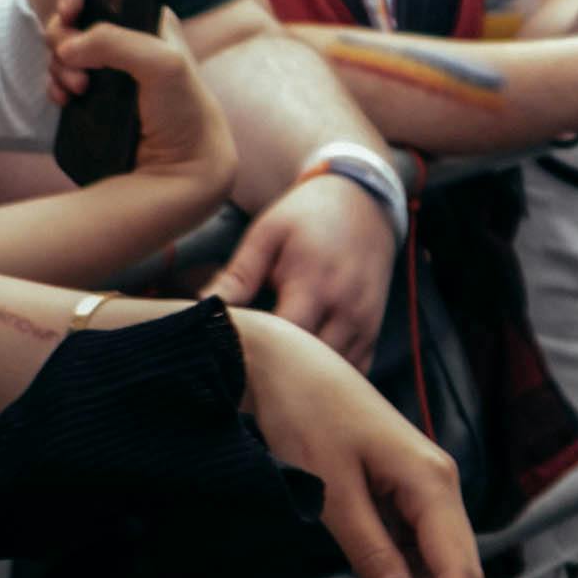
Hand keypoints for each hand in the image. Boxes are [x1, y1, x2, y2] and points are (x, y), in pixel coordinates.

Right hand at [46, 0, 234, 199]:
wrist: (181, 164)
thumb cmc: (184, 109)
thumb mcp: (164, 65)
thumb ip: (116, 43)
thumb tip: (70, 48)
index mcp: (142, 19)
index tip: (70, 10)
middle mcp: (121, 39)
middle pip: (69, 18)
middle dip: (63, 38)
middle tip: (78, 67)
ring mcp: (102, 68)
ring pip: (60, 50)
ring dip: (59, 67)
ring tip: (79, 90)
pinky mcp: (89, 95)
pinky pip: (56, 79)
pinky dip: (54, 87)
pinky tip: (66, 101)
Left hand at [204, 169, 396, 364]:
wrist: (363, 202)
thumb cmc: (307, 215)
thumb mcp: (268, 233)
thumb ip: (239, 274)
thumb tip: (204, 305)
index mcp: (314, 282)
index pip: (283, 338)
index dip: (256, 350)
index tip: (231, 352)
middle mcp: (346, 309)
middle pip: (308, 363)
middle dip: (276, 369)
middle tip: (245, 367)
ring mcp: (364, 323)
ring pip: (330, 372)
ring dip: (303, 375)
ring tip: (272, 369)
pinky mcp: (374, 331)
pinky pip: (353, 370)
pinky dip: (328, 375)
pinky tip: (303, 367)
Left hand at [227, 313, 477, 577]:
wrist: (279, 364)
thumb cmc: (304, 416)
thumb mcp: (330, 491)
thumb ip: (369, 551)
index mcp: (431, 481)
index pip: (457, 570)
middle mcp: (436, 483)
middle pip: (451, 572)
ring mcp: (418, 485)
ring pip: (431, 564)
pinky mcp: (396, 489)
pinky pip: (410, 546)